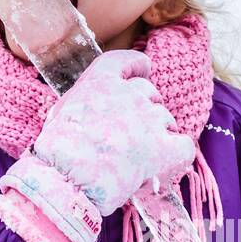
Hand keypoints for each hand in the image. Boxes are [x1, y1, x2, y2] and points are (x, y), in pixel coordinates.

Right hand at [0, 49, 195, 241]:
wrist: (65, 180)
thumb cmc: (56, 151)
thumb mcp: (62, 111)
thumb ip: (86, 101)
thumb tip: (98, 110)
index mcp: (102, 81)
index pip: (127, 61)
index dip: (137, 65)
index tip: (143, 70)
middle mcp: (130, 94)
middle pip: (149, 92)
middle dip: (144, 109)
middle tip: (131, 132)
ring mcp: (150, 119)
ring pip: (166, 119)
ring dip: (158, 133)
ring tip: (139, 156)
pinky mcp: (165, 148)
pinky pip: (184, 145)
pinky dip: (177, 154)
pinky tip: (163, 166)